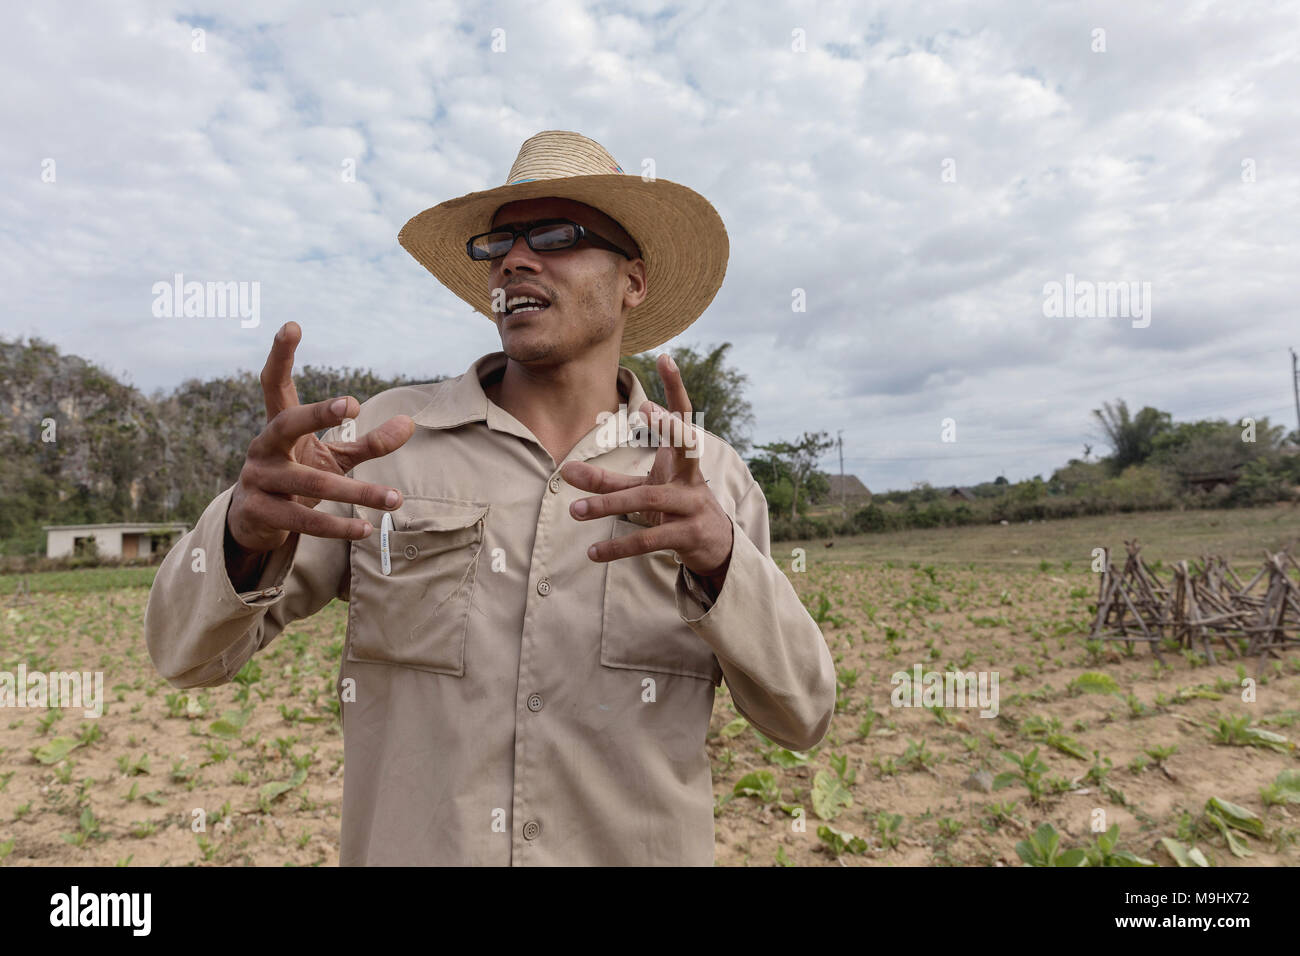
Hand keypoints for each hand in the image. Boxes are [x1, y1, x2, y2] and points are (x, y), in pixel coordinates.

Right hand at [227, 322, 415, 552]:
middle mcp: (264, 447)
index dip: (281, 355)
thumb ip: (369, 442)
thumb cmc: (298, 477)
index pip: (274, 384)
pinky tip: (366, 529)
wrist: (256, 521)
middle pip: (287, 424)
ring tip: (394, 499)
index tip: (292, 325)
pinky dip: (337, 527)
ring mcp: (258, 480)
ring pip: (309, 483)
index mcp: (279, 426)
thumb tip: (410, 423)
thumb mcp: (334, 458)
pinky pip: (302, 519)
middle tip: (351, 405)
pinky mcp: (260, 512)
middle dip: (318, 414)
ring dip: (355, 492)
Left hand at [560, 353, 733, 586]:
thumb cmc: (674, 507)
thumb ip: (606, 481)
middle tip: (647, 407)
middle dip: (669, 426)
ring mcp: (692, 505)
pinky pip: (649, 538)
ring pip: (649, 499)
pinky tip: (593, 553)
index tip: (666, 357)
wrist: (713, 548)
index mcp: (682, 459)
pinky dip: (619, 546)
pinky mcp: (687, 535)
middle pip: (686, 446)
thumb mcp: (642, 490)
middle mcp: (691, 477)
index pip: (683, 415)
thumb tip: (566, 470)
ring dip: (608, 504)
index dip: (676, 387)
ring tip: (574, 510)